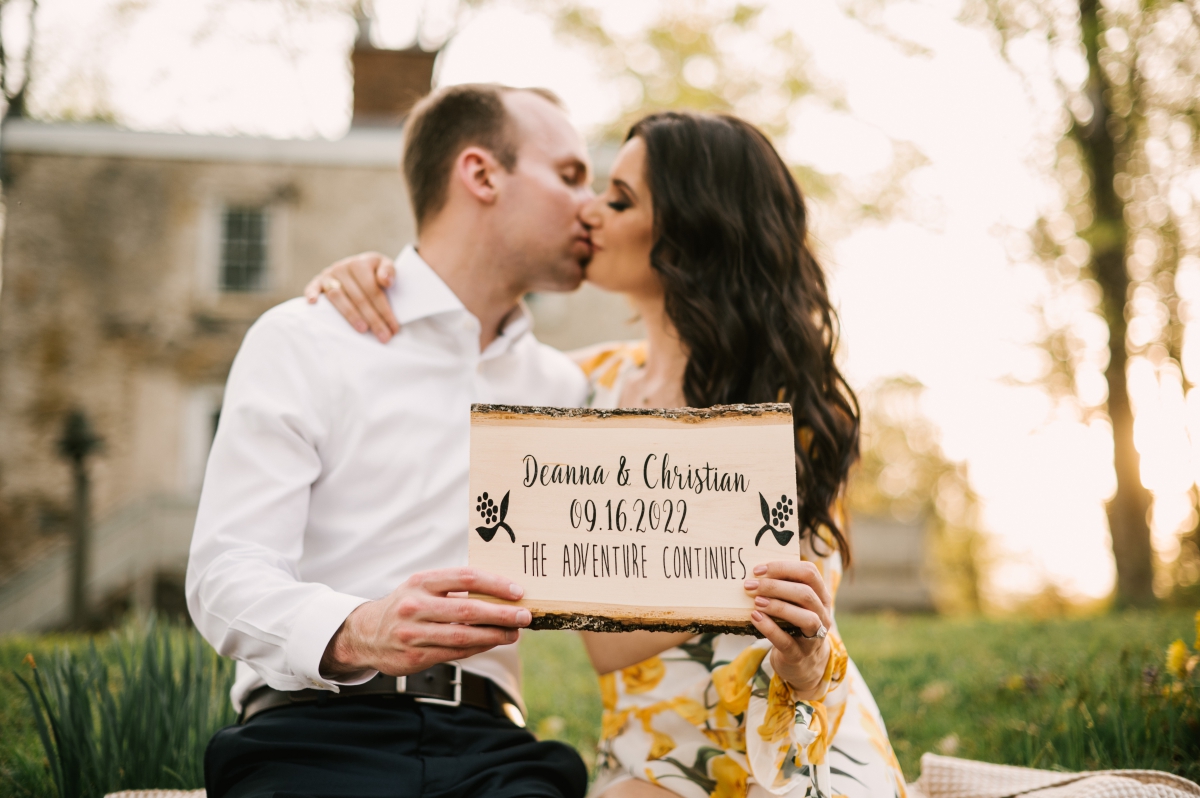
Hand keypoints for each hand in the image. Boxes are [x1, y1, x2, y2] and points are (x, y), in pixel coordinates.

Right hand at [303, 252, 398, 342]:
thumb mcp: (385, 265)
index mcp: (360, 264)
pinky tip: (312, 303)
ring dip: (350, 314)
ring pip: (338, 297)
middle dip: (373, 319)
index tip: (394, 328)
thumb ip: (389, 271)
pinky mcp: (318, 281)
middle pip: (358, 298)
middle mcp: (342, 268)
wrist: (360, 265)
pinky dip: (311, 293)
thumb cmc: (375, 271)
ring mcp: (329, 275)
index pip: (373, 291)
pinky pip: (312, 287)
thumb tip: (385, 281)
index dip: (385, 311)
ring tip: (363, 329)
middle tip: (383, 336)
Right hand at [320, 567, 528, 679]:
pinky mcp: (415, 657)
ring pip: (464, 636)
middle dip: (502, 614)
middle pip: (468, 609)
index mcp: (421, 582)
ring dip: (494, 636)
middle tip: (524, 616)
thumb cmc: (406, 605)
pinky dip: (478, 649)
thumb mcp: (422, 587)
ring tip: (514, 633)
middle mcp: (415, 606)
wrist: (366, 634)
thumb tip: (500, 591)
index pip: (466, 577)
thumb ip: (454, 588)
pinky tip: (492, 643)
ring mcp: (413, 634)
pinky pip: (455, 653)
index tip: (518, 591)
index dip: (495, 583)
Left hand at [743, 560, 833, 698]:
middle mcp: (822, 615)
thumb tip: (755, 572)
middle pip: (806, 594)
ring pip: (805, 617)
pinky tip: (754, 617)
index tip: (758, 570)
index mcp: (821, 597)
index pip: (810, 573)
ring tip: (756, 601)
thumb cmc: (793, 625)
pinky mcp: (799, 655)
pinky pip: (787, 641)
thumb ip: (783, 589)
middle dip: (775, 586)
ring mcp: (814, 637)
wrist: (802, 664)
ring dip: (778, 606)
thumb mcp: (794, 605)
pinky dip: (769, 628)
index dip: (783, 567)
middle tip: (750, 585)